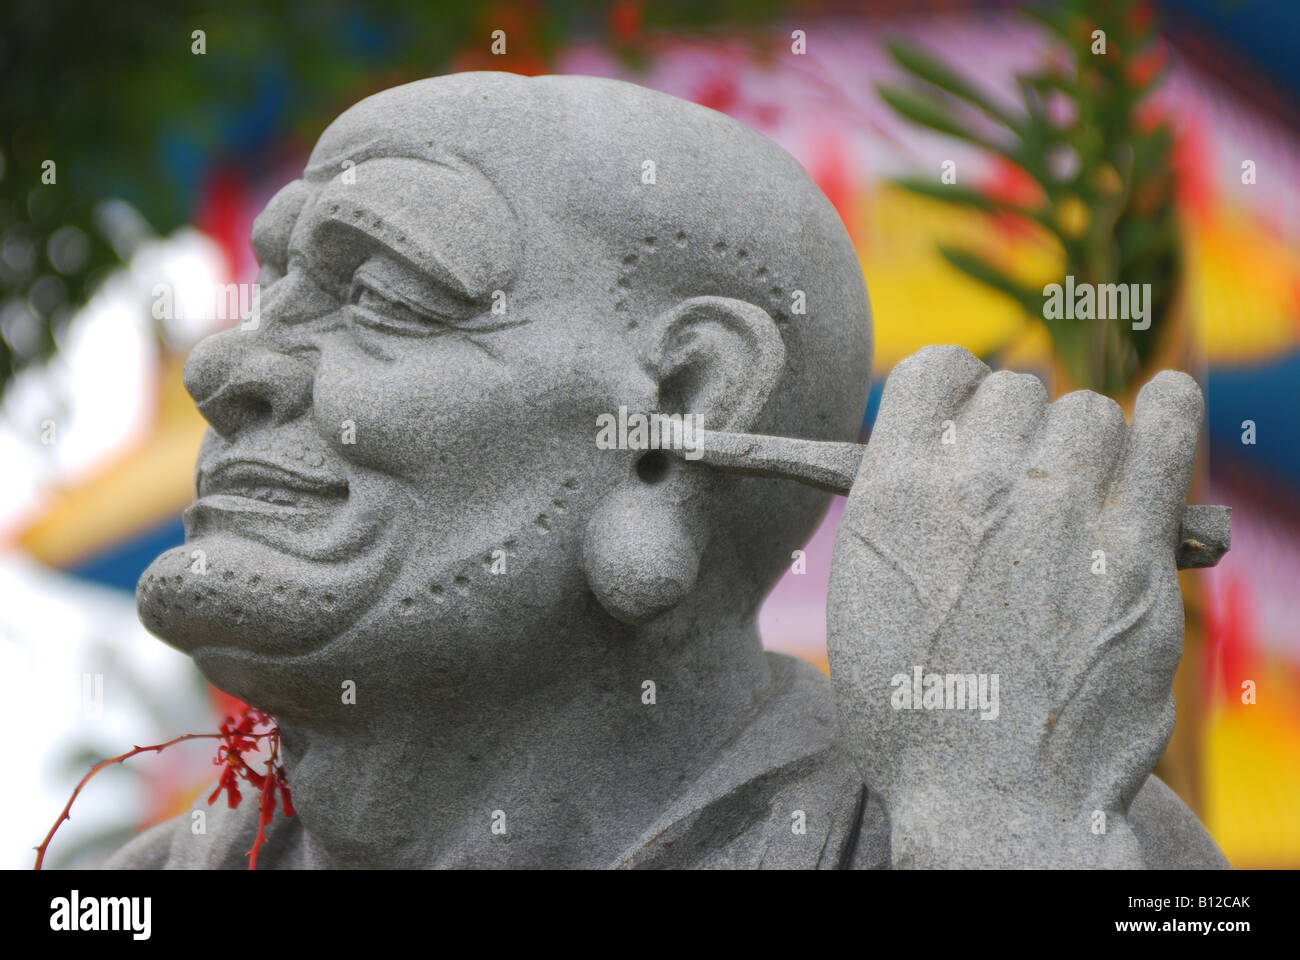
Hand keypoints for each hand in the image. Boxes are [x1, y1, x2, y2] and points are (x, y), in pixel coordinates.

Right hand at [827, 346, 1202, 860]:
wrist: (993, 803)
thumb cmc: (915, 718)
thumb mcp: (861, 604)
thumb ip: (896, 521)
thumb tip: (935, 470)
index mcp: (896, 496)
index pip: (935, 371)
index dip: (951, 389)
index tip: (962, 417)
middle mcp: (980, 487)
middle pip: (1013, 392)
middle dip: (1013, 427)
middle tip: (1016, 480)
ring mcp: (1063, 514)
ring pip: (1086, 413)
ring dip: (1078, 442)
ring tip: (1075, 488)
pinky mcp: (1136, 554)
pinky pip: (1165, 439)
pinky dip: (1169, 413)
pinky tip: (1165, 409)